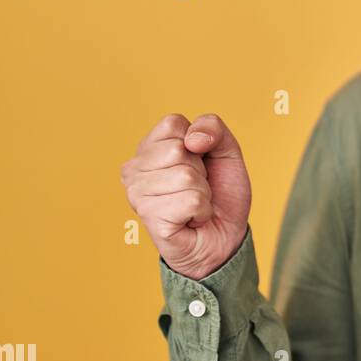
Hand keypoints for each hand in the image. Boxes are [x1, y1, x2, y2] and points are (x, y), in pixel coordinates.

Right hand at [120, 113, 251, 280]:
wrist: (225, 237)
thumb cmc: (220, 194)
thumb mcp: (226, 152)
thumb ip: (213, 128)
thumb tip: (192, 139)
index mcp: (148, 148)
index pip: (172, 123)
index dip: (199, 143)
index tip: (200, 162)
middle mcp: (134, 169)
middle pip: (178, 149)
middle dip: (201, 170)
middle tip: (197, 188)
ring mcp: (137, 194)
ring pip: (186, 176)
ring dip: (202, 193)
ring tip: (194, 204)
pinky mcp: (149, 217)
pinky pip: (192, 200)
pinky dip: (202, 211)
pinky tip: (192, 219)